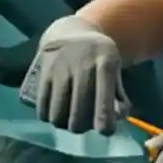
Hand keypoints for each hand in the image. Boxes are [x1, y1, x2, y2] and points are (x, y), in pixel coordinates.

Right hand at [29, 15, 131, 133]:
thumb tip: (117, 119)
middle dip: (81, 126)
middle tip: (83, 125)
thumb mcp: (114, 67)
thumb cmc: (97, 55)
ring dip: (64, 124)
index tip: (105, 131)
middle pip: (78, 112)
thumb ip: (119, 94)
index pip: (104, 96)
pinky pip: (42, 106)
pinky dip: (48, 117)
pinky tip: (54, 114)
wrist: (71, 31)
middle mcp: (82, 64)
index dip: (104, 119)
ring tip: (68, 120)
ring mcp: (60, 68)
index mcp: (105, 62)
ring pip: (58, 113)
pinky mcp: (43, 72)